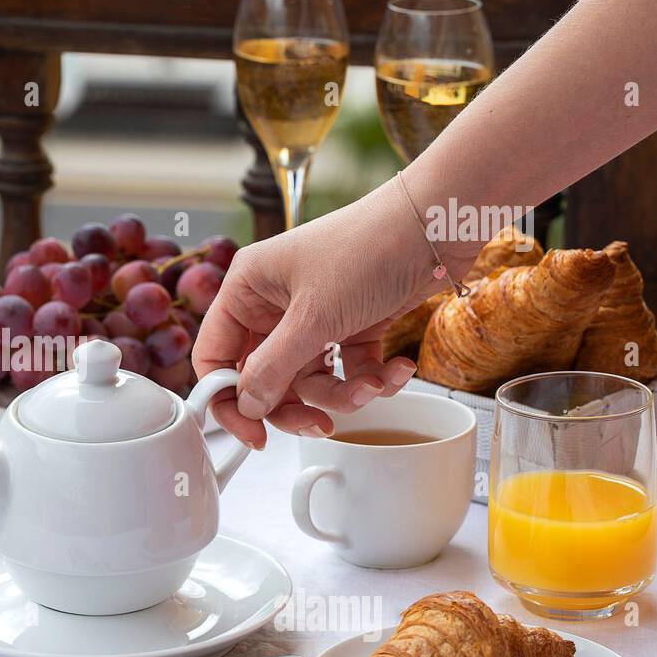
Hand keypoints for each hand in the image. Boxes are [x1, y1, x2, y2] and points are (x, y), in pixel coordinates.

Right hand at [192, 179, 471, 447]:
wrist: (439, 224)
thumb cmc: (369, 247)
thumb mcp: (314, 318)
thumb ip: (273, 369)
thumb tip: (248, 406)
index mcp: (248, 288)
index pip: (216, 355)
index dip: (228, 397)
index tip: (252, 432)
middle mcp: (276, 303)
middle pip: (265, 377)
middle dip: (295, 405)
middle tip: (317, 424)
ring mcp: (315, 315)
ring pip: (310, 380)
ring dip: (342, 394)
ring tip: (372, 386)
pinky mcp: (352, 324)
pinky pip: (347, 370)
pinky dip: (371, 378)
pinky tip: (395, 368)